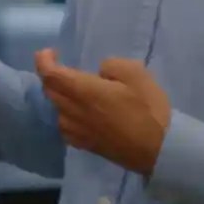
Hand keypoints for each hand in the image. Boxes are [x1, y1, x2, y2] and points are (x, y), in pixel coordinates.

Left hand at [35, 49, 170, 174]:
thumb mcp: (137, 74)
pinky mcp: (85, 145)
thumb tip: (100, 73)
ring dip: (59, 96)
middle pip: (49, 91)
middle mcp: (73, 112)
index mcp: (83, 92)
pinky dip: (66, 113)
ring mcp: (77, 131)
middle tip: (61, 66)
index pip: (49, 75)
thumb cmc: (149, 110)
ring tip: (74, 89)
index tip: (50, 52)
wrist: (160, 151)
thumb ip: (112, 66)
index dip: (43, 61)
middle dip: (51, 76)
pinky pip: (65, 125)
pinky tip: (79, 112)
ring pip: (56, 109)